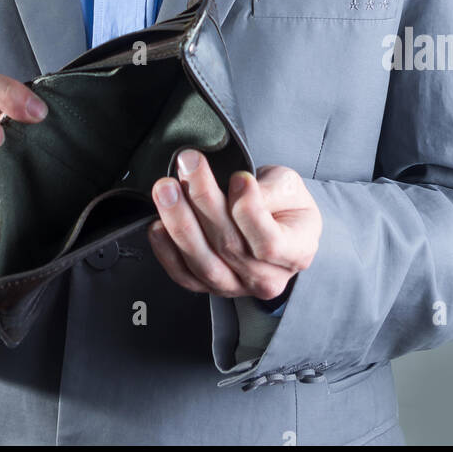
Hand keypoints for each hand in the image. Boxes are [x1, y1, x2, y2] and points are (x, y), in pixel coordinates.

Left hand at [147, 152, 321, 300]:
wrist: (276, 225)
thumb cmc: (284, 203)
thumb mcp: (289, 186)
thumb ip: (271, 189)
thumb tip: (239, 185)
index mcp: (295, 253)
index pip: (268, 242)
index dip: (249, 209)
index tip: (238, 176)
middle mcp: (265, 278)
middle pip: (229, 246)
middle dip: (204, 200)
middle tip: (188, 164)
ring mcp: (235, 286)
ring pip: (203, 262)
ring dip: (179, 222)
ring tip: (166, 189)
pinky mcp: (208, 285)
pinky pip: (183, 275)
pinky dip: (166, 251)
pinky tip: (157, 224)